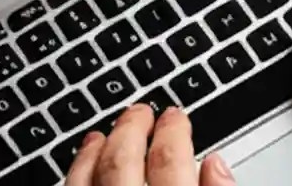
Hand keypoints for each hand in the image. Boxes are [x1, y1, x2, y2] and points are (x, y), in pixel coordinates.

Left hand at [65, 104, 235, 185]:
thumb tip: (216, 166)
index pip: (170, 161)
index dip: (173, 131)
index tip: (176, 117)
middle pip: (121, 163)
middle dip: (131, 130)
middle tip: (140, 112)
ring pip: (85, 179)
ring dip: (95, 152)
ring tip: (103, 134)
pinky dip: (76, 173)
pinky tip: (81, 166)